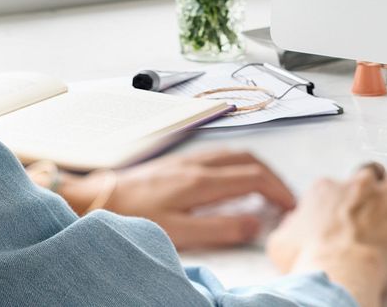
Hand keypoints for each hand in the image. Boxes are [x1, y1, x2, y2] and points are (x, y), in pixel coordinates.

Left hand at [66, 150, 295, 249]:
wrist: (95, 198)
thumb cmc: (132, 217)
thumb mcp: (178, 232)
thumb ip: (220, 228)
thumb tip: (256, 223)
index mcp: (203, 181)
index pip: (256, 178)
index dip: (278, 191)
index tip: (290, 206)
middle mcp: (201, 164)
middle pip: (252, 161)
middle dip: (274, 178)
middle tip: (285, 198)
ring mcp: (190, 159)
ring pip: (237, 155)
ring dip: (259, 169)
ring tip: (267, 188)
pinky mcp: (179, 161)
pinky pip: (222, 155)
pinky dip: (240, 165)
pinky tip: (235, 178)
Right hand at [267, 166, 386, 306]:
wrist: (337, 273)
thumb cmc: (310, 260)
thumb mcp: (281, 241)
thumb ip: (290, 224)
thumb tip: (292, 224)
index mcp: (327, 188)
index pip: (335, 185)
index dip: (340, 202)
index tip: (341, 218)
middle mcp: (358, 184)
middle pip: (370, 174)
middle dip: (371, 189)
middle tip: (370, 212)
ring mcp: (386, 196)